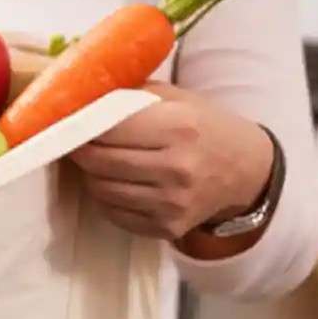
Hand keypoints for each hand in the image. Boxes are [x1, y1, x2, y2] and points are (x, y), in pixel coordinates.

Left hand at [69, 83, 272, 239]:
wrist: (248, 172)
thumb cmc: (205, 128)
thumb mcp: (179, 99)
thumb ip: (133, 94)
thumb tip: (82, 91)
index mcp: (178, 127)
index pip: (108, 129)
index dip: (82, 126)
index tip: (69, 122)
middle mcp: (176, 167)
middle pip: (100, 162)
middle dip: (80, 152)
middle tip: (74, 144)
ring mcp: (172, 202)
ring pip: (102, 190)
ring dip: (91, 175)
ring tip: (97, 162)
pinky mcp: (167, 227)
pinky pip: (115, 214)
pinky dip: (106, 199)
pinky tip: (116, 184)